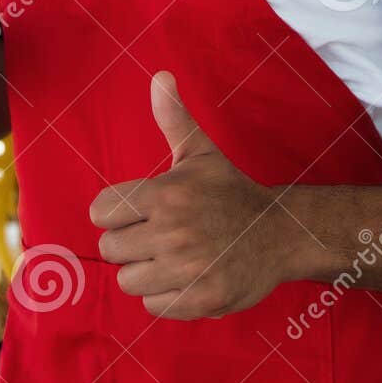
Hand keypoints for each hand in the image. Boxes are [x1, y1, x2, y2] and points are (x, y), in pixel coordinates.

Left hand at [90, 73, 293, 319]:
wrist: (280, 233)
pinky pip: (153, 306)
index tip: (138, 213)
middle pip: (110, 250)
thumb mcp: (200, 153)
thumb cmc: (229, 192)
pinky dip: (165, 297)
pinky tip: (185, 279)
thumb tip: (160, 76)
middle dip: (129, 245)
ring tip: (171, 259)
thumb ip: (173, 118)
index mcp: (164, 194)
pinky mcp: (202, 300)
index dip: (116, 214)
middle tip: (157, 237)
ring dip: (145, 273)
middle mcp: (173, 232)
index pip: (101, 212)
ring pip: (128, 281)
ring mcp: (187, 268)